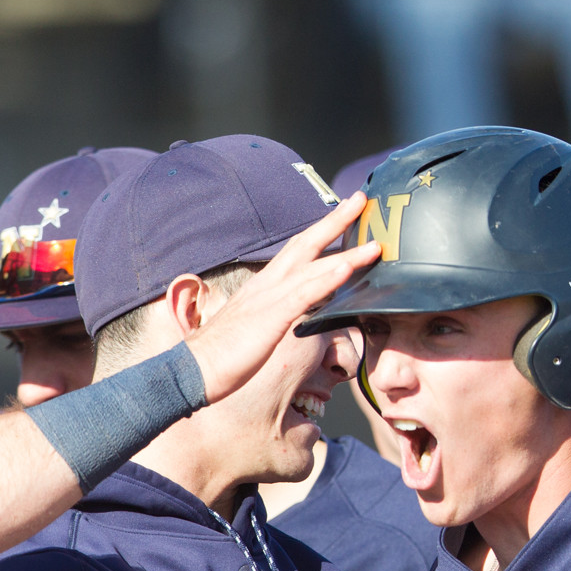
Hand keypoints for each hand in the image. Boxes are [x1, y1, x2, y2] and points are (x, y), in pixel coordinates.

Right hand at [185, 194, 380, 402]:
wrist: (196, 369)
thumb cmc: (223, 355)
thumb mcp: (254, 328)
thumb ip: (274, 316)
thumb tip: (289, 316)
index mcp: (264, 286)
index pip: (295, 250)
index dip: (319, 232)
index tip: (340, 215)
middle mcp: (268, 284)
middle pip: (306, 243)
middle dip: (335, 221)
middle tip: (360, 200)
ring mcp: (270, 298)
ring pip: (313, 267)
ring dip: (346, 254)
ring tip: (374, 243)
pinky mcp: (271, 317)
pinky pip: (304, 294)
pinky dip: (326, 280)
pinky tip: (346, 270)